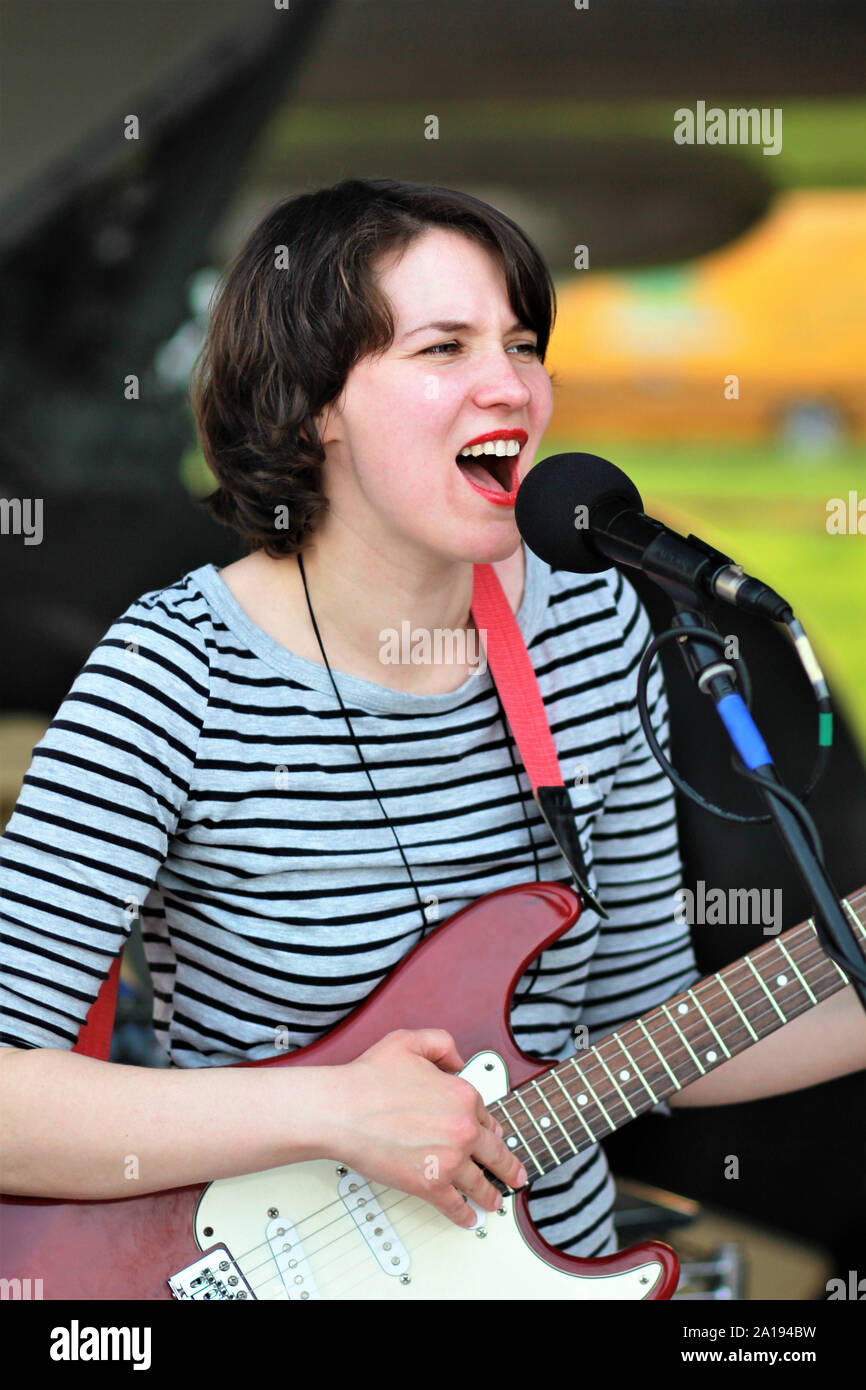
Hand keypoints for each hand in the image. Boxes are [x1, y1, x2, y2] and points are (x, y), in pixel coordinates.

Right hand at [326, 1029, 526, 1227]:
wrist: (342, 1109)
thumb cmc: (368, 1078)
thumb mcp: (410, 1041)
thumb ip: (442, 1044)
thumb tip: (459, 1062)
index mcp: (463, 1095)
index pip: (486, 1116)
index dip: (489, 1127)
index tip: (492, 1136)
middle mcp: (463, 1129)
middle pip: (495, 1153)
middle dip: (508, 1167)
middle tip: (515, 1176)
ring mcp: (449, 1160)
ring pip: (480, 1183)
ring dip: (491, 1194)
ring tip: (495, 1201)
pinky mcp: (430, 1185)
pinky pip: (455, 1205)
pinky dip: (464, 1215)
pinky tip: (468, 1218)